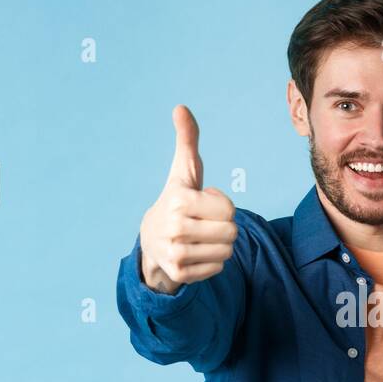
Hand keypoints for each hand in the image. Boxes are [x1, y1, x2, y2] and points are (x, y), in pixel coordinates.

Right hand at [139, 104, 237, 294]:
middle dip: (224, 227)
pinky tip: (196, 253)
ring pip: (227, 251)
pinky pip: (218, 269)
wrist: (151, 241)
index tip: (202, 204)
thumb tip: (181, 107)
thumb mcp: (182, 171)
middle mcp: (174, 228)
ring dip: (220, 245)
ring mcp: (175, 253)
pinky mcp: (179, 274)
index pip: (229, 209)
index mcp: (178, 200)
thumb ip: (186, 140)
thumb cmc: (176, 201)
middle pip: (231, 232)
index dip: (221, 205)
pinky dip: (212, 263)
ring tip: (200, 238)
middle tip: (204, 223)